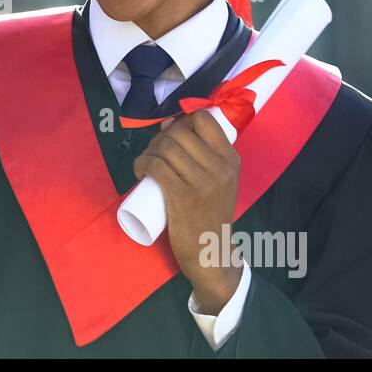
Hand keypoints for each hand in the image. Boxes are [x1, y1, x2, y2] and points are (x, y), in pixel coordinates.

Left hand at [132, 109, 242, 312]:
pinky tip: (140, 170)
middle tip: (154, 152)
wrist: (210, 251)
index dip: (183, 120)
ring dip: (148, 151)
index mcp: (231, 159)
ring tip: (146, 163)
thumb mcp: (222, 182)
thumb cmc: (211, 214)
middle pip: (180, 132)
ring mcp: (202, 182)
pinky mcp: (182, 197)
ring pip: (166, 148)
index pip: (205, 120)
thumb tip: (172, 127)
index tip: (171, 132)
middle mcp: (220, 167)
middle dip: (160, 137)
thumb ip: (210, 157)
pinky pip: (156, 166)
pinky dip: (142, 163)